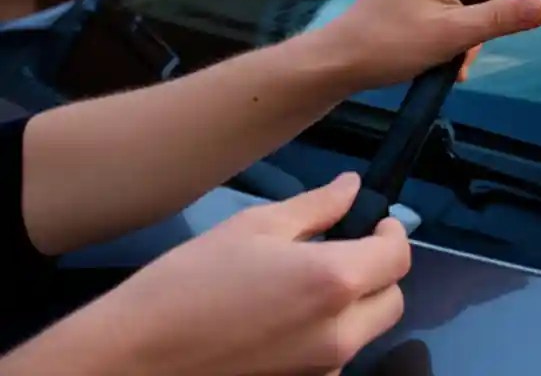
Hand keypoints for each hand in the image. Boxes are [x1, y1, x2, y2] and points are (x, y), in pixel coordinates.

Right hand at [9, 174, 410, 375]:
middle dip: (379, 272)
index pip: (399, 256)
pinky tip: (285, 320)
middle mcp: (341, 333)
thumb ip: (317, 207)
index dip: (393, 233)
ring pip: (366, 332)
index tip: (376, 221)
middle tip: (347, 250)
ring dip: (355, 306)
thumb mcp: (255, 227)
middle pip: (392, 300)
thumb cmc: (190, 281)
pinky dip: (326, 335)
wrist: (135, 355)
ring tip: (307, 285)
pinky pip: (336, 358)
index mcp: (335, 281)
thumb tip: (352, 188)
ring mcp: (324, 369)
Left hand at [317, 0, 540, 91]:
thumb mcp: (454, 33)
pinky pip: (459, 8)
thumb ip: (502, 17)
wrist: (339, 63)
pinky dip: (463, 33)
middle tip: (497, 39)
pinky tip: (451, 60)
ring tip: (460, 60)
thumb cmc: (389, 43)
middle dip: (498, 10)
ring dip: (478, 30)